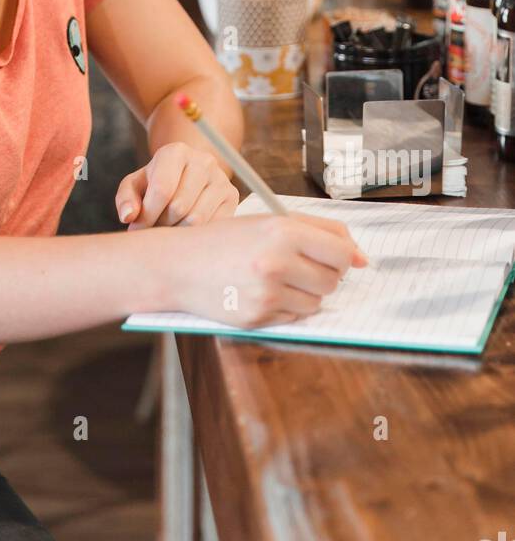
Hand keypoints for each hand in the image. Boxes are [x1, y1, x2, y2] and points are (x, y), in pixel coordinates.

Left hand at [115, 142, 238, 229]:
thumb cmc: (157, 181)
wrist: (189, 173)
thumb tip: (129, 217)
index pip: (162, 189)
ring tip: (168, 226)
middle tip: (154, 227)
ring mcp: (221, 178)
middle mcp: (203, 161)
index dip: (147, 215)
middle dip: (161, 223)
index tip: (137, 229)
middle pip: (179, 207)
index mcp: (175, 152)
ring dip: (177, 231)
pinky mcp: (232, 197)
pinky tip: (185, 227)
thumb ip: (126, 199)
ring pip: (196, 219)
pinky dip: (195, 234)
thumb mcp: (136, 184)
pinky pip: (212, 226)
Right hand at [167, 211, 368, 328]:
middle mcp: (276, 262)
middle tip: (296, 265)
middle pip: (333, 280)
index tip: (335, 257)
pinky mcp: (257, 318)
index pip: (342, 251)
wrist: (177, 265)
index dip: (344, 256)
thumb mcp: (268, 222)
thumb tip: (363, 258)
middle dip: (322, 275)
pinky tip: (259, 293)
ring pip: (316, 303)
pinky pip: (293, 319)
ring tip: (273, 278)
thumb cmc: (225, 240)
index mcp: (282, 231)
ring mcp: (266, 294)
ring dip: (303, 294)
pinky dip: (284, 308)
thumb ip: (318, 232)